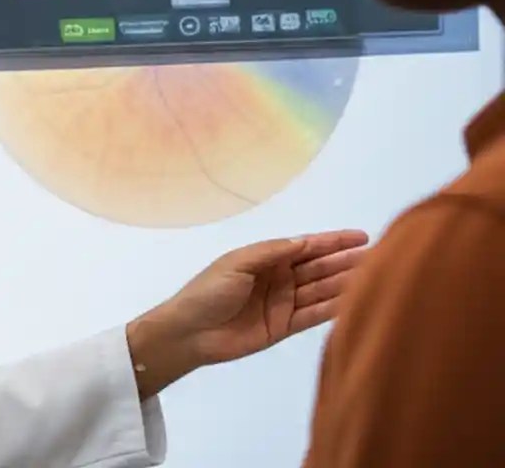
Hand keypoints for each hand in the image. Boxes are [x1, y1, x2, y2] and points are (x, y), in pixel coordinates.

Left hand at [127, 230, 369, 398]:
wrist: (190, 332)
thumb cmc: (208, 291)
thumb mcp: (237, 264)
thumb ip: (271, 253)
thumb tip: (304, 241)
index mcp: (266, 259)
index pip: (306, 247)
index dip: (333, 242)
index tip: (361, 237)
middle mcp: (279, 278)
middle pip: (319, 268)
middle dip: (347, 262)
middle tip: (379, 258)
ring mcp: (284, 303)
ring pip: (321, 290)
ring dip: (346, 284)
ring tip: (377, 278)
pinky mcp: (285, 326)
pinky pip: (314, 315)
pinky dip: (334, 309)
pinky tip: (356, 302)